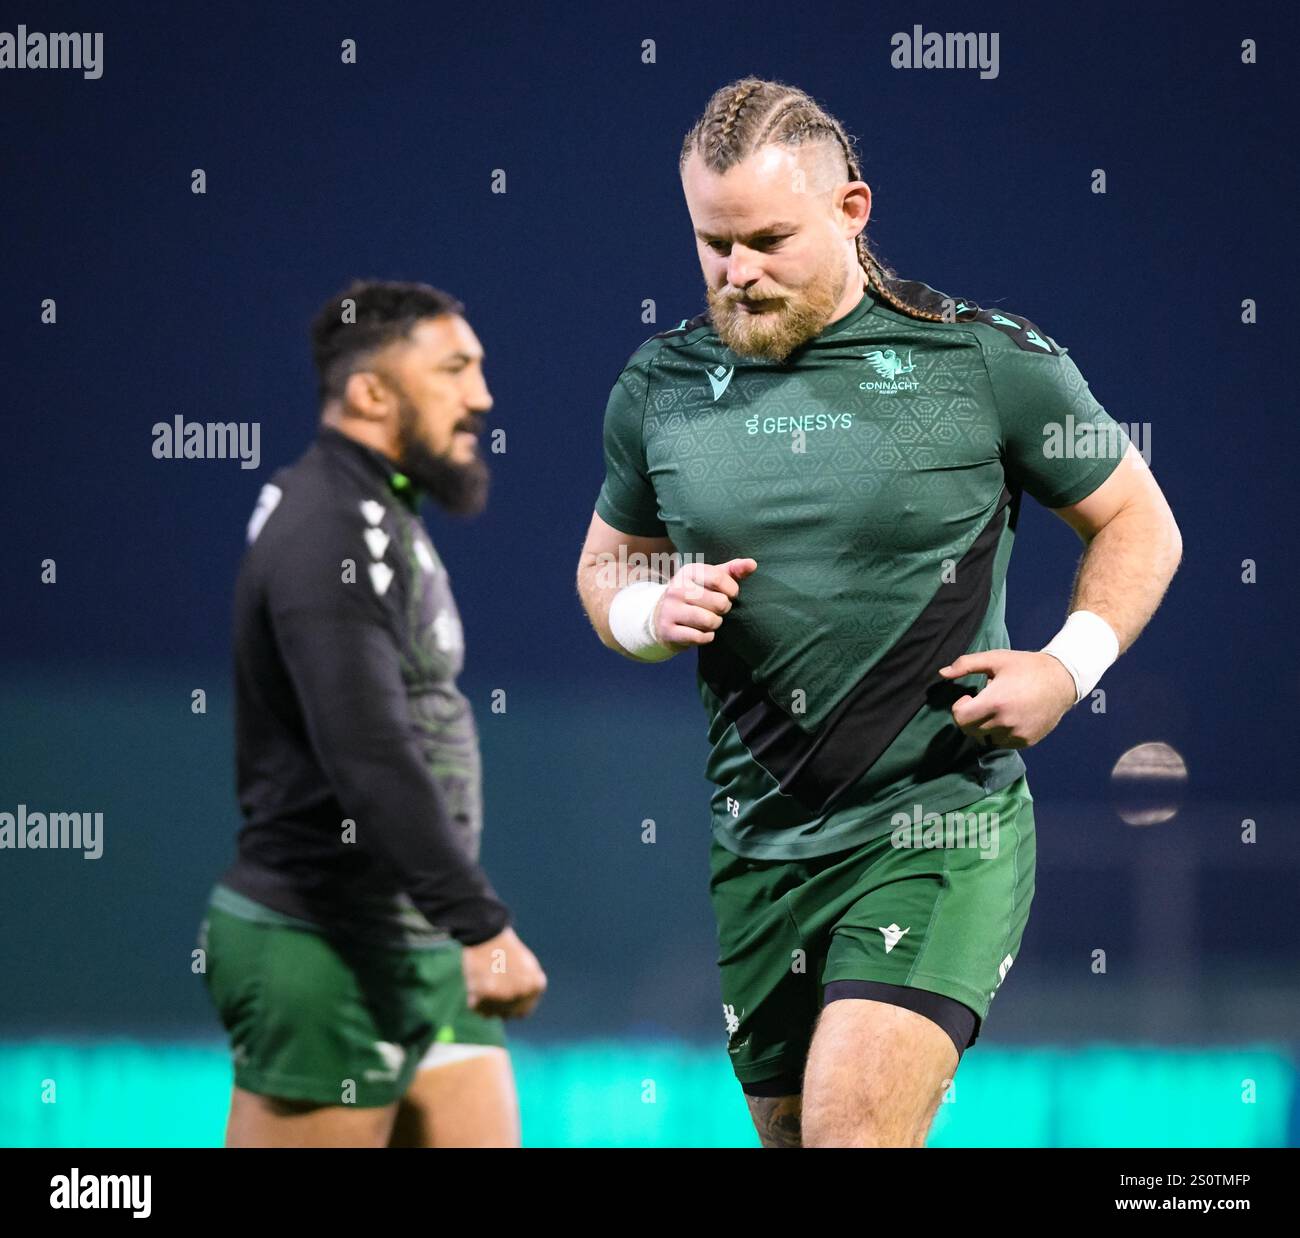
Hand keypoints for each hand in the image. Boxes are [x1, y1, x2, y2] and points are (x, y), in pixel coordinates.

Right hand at [461, 926, 546, 1018]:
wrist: (488, 933)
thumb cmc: (506, 949)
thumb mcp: (526, 968)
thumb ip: (526, 990)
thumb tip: (521, 1012)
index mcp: (535, 986)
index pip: (524, 1011)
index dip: (512, 1006)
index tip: (502, 999)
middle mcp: (522, 994)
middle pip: (508, 1014)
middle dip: (499, 1007)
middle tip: (490, 993)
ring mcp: (503, 997)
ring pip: (490, 1014)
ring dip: (485, 1004)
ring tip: (483, 983)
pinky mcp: (484, 996)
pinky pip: (477, 1008)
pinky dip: (474, 1000)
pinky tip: (475, 984)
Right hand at [653, 558, 756, 647]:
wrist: (662, 616)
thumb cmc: (695, 594)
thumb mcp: (710, 578)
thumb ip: (733, 570)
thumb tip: (753, 564)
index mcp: (688, 572)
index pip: (719, 578)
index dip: (731, 590)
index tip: (729, 594)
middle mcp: (676, 589)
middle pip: (718, 602)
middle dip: (723, 609)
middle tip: (716, 609)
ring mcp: (670, 610)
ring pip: (709, 621)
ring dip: (715, 624)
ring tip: (710, 620)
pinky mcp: (668, 630)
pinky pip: (699, 637)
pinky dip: (706, 637)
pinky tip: (701, 631)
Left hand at [937, 650, 1077, 748]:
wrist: (1062, 680)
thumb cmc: (1026, 667)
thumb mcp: (995, 659)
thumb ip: (966, 665)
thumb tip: (942, 673)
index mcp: (995, 702)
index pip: (960, 718)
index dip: (959, 707)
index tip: (968, 697)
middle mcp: (1005, 722)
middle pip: (971, 730)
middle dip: (970, 717)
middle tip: (982, 702)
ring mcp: (1017, 735)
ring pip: (986, 738)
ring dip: (985, 726)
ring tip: (998, 708)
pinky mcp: (1027, 741)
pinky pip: (1003, 743)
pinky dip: (1000, 733)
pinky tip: (1010, 716)